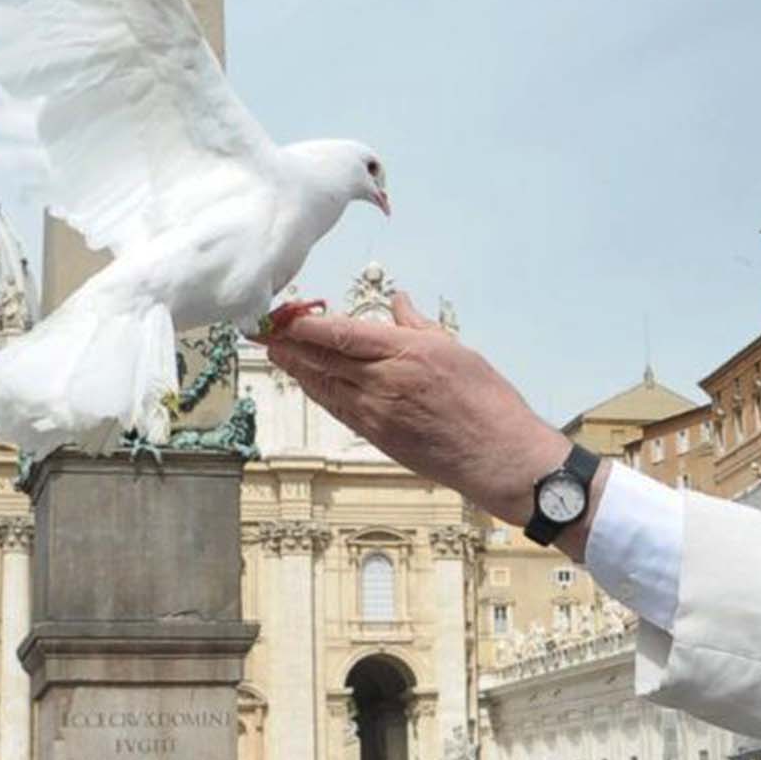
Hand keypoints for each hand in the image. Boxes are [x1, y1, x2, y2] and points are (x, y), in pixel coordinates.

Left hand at [255, 293, 572, 531]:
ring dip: (294, 367)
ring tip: (272, 351)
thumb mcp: (457, 349)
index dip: (304, 324)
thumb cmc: (488, 404)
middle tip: (261, 329)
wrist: (500, 457)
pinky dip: (316, 391)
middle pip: (322, 359)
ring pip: (323, 385)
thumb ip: (418, 325)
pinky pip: (336, 409)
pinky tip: (304, 381)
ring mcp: (377, 414)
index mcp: (406, 354)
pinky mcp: (378, 437)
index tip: (282, 313)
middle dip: (287, 343)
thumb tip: (398, 302)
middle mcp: (385, 384)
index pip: (341, 334)